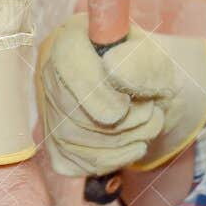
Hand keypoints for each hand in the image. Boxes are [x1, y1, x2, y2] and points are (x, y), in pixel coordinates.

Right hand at [35, 12, 205, 176]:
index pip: (66, 67)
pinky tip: (132, 140)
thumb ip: (141, 61)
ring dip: (129, 139)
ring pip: (83, 144)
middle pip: (75, 114)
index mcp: (70, 41)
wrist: (143, 94)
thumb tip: (113, 70)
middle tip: (150, 110)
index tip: (126, 104)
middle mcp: (49, 78)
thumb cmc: (146, 71)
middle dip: (126, 121)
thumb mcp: (156, 59)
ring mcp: (50, 117)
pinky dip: (120, 157)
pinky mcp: (59, 150)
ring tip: (148, 122)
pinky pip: (86, 164)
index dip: (98, 92)